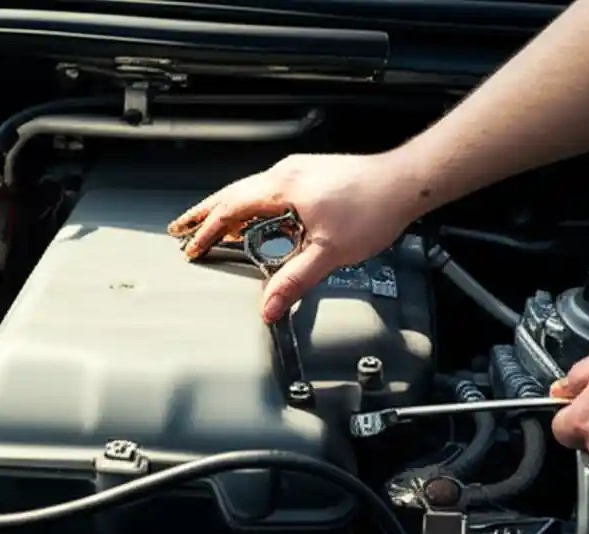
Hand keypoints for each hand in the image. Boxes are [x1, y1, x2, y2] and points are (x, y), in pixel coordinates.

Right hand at [168, 152, 422, 323]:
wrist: (406, 182)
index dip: (207, 231)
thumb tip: (269, 307)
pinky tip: (256, 218)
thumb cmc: (373, 207)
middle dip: (205, 213)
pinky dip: (251, 204)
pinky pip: (269, 189)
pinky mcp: (313, 174)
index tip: (191, 248)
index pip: (230, 209)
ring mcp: (300, 171)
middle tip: (181, 228)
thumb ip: (294, 281)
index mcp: (282, 187)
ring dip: (228, 208)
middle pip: (233, 194)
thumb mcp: (329, 253)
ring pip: (251, 190)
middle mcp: (286, 173)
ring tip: (211, 226)